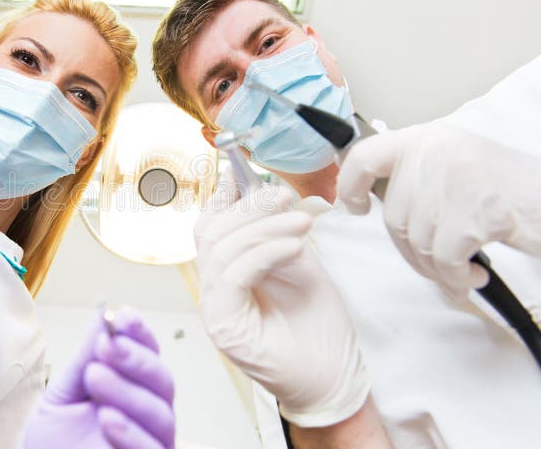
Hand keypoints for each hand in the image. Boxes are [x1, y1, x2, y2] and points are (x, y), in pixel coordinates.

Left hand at [23, 308, 175, 448]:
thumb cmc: (55, 444)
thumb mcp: (63, 394)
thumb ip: (85, 358)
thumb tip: (103, 316)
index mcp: (132, 389)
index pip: (150, 355)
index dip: (141, 334)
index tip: (124, 316)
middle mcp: (148, 415)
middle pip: (163, 381)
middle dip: (136, 358)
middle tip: (107, 345)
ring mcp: (151, 442)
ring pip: (161, 413)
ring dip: (128, 391)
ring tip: (95, 377)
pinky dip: (132, 433)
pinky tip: (108, 418)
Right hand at [194, 172, 369, 426]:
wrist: (335, 376)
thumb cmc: (318, 326)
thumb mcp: (299, 263)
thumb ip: (277, 232)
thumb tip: (266, 195)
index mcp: (227, 271)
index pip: (210, 224)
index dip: (223, 194)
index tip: (242, 168)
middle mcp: (213, 288)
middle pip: (211, 231)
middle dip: (248, 206)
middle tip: (285, 196)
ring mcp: (213, 308)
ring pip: (221, 249)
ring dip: (263, 227)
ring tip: (301, 221)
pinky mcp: (223, 325)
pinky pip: (234, 275)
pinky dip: (264, 252)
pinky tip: (293, 245)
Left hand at [337, 121, 540, 296]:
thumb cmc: (507, 193)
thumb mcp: (452, 169)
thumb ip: (413, 179)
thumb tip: (364, 199)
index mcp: (425, 139)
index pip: (365, 155)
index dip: (350, 185)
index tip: (357, 207)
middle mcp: (435, 152)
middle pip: (395, 217)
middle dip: (413, 251)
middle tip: (440, 263)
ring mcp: (455, 178)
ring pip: (418, 241)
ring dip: (438, 268)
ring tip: (463, 268)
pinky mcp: (477, 208)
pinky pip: (444, 257)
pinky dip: (457, 275)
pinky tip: (475, 274)